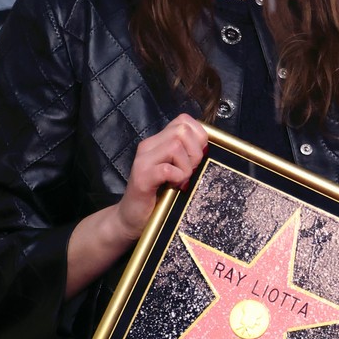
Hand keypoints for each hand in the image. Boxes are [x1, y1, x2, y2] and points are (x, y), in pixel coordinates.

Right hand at [113, 114, 208, 241]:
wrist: (130, 218)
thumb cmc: (158, 196)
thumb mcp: (176, 171)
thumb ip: (187, 156)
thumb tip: (208, 149)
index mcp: (158, 141)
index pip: (184, 120)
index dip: (198, 136)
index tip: (196, 158)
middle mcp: (149, 146)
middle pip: (182, 130)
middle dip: (195, 151)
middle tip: (190, 171)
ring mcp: (143, 160)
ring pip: (176, 146)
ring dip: (187, 166)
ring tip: (181, 180)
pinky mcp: (142, 177)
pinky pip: (167, 169)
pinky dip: (177, 178)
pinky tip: (174, 186)